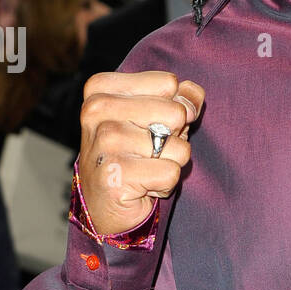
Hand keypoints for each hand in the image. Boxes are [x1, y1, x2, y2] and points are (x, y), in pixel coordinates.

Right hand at [78, 71, 204, 236]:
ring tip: (145, 169)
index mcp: (101, 89)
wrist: (104, 206)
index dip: (173, 108)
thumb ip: (180, 98)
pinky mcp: (115, 176)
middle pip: (176, 113)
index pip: (169, 83)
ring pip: (177, 146)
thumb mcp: (157, 117)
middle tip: (149, 152)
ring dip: (170, 163)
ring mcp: (104, 143)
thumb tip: (193, 94)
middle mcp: (97, 111)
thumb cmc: (134, 155)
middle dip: (174, 137)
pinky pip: (171, 173)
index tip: (150, 126)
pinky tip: (143, 186)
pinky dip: (165, 184)